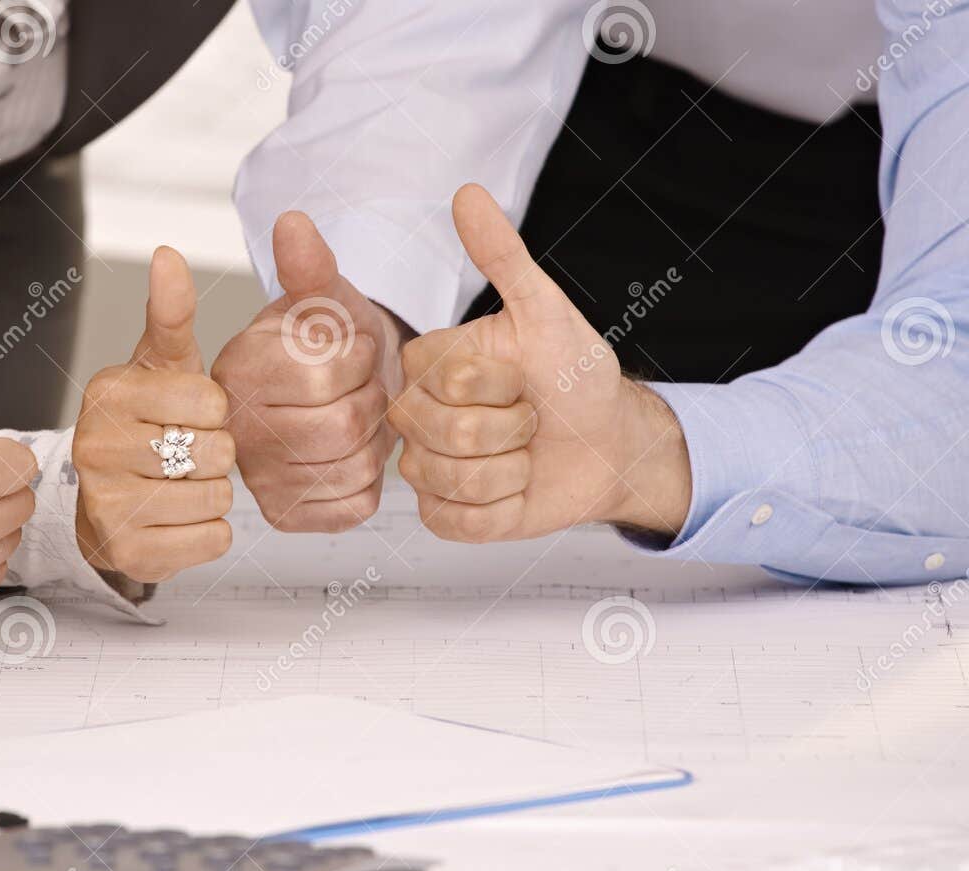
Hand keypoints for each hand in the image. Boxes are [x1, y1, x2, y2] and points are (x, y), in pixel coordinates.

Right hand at [73, 247, 235, 582]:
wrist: (109, 499)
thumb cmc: (147, 422)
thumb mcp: (161, 364)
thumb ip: (170, 312)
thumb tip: (167, 254)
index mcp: (107, 393)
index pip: (210, 400)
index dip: (214, 410)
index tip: (187, 414)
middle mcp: (96, 448)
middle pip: (215, 451)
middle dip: (216, 455)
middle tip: (186, 455)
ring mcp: (108, 505)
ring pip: (217, 498)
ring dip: (214, 494)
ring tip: (182, 485)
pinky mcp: (128, 554)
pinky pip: (212, 540)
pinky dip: (209, 533)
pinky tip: (180, 519)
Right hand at [211, 212, 401, 532]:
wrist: (328, 392)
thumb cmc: (325, 342)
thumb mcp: (322, 297)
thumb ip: (310, 265)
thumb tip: (293, 223)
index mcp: (238, 370)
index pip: (323, 374)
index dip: (358, 358)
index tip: (351, 348)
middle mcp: (236, 431)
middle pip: (342, 425)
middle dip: (372, 400)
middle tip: (362, 386)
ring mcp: (258, 480)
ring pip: (353, 467)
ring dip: (375, 439)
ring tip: (358, 417)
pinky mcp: (286, 516)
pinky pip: (356, 504)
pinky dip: (371, 478)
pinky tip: (353, 454)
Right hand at [388, 184, 691, 542]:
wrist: (608, 445)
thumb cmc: (575, 379)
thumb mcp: (548, 313)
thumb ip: (503, 256)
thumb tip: (467, 193)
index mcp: (429, 364)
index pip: (448, 380)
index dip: (500, 384)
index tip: (521, 378)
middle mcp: (416, 414)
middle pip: (443, 433)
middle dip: (509, 430)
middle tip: (528, 419)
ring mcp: (425, 468)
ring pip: (450, 480)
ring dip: (510, 471)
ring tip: (523, 454)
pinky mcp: (442, 516)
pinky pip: (458, 522)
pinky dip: (502, 510)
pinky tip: (515, 489)